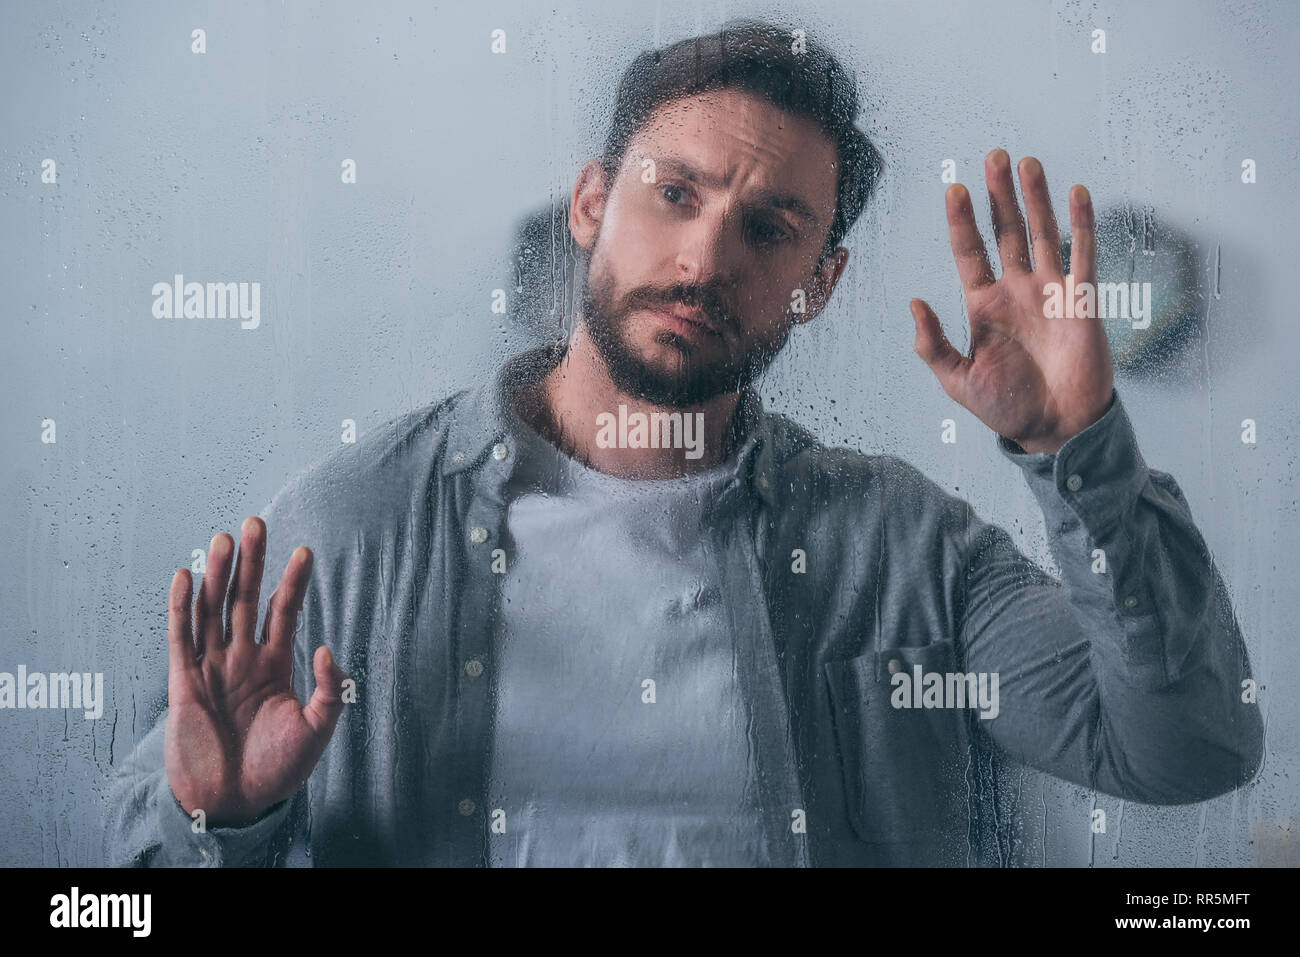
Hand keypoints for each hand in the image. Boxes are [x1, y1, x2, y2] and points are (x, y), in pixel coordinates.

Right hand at [165, 517, 348, 826]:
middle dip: (251, 562)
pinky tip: (186, 577)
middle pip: (245, 599)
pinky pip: (180, 638)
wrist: (235, 804)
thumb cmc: (277, 769)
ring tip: (224, 538)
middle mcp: (242, 658)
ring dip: (217, 575)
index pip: (283, 612)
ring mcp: (212, 667)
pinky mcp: (183, 683)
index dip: (293, 582)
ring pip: (213, 610)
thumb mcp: (316, 730)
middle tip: (256, 522)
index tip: (306, 551)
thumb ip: (327, 690)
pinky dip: (182, 608)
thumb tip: (326, 648)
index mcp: (275, 665)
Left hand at [910, 149, 1114, 453]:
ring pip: (1041, 234)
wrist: (1055, 429)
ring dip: (1035, 198)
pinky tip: (1076, 193)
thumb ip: (933, 345)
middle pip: (1006, 231)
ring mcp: (1049, 292)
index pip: (970, 252)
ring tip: (1026, 162)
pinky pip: (1082, 255)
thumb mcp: (958, 380)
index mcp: (984, 305)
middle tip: (993, 155)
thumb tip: (914, 303)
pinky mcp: (1082, 301)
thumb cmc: (1006, 407)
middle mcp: (1016, 290)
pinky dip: (1081, 225)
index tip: (953, 189)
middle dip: (999, 195)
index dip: (962, 221)